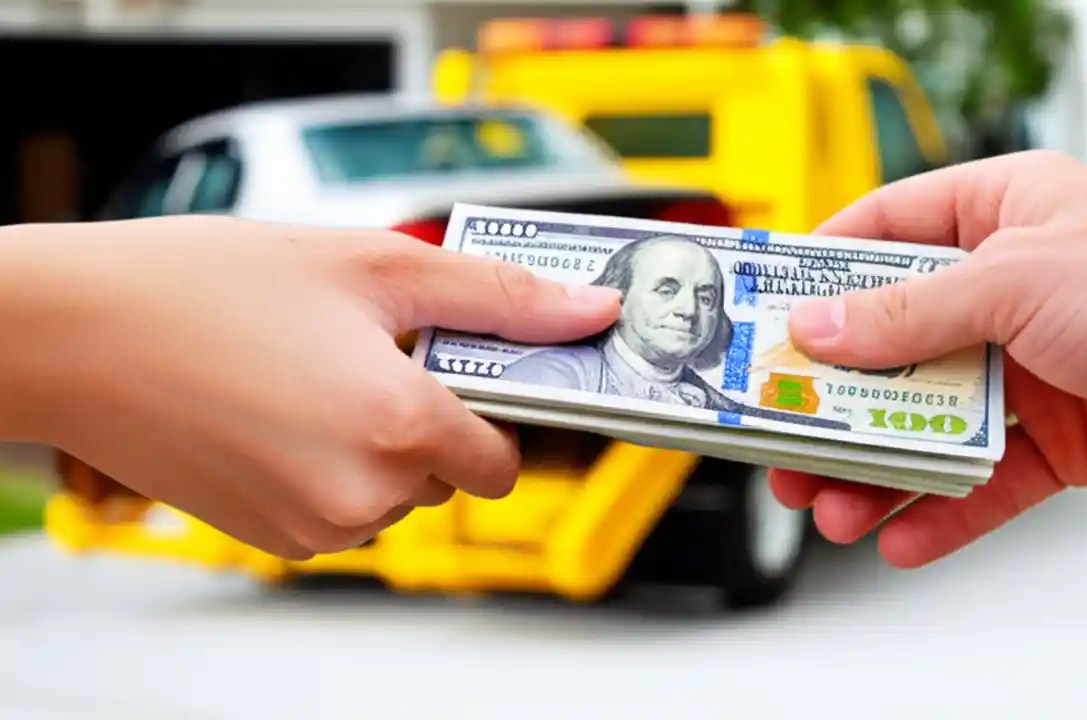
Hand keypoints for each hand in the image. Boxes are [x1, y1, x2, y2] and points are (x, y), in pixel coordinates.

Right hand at [0, 216, 620, 559]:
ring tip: (314, 373)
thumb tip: (590, 312)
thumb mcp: (378, 266)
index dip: (491, 408)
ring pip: (396, 491)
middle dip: (429, 416)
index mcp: (401, 426)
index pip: (503, 458)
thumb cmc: (209, 287)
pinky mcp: (274, 538)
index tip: (465, 370)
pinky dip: (331, 466)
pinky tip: (284, 409)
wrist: (80, 335)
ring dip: (378, 442)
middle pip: (449, 472)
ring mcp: (316, 525)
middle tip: (370, 350)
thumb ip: (501, 300)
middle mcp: (365, 492)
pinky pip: (342, 508)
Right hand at [772, 150, 1086, 567]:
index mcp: (996, 217)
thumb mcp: (1019, 282)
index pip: (882, 234)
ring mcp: (1026, 369)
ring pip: (925, 421)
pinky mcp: (1054, 440)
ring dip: (874, 467)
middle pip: (888, 344)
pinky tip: (901, 535)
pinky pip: (979, 480)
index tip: (763, 313)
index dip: (817, 274)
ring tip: (829, 504)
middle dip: (833, 397)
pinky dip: (940, 511)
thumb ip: (910, 311)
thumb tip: (818, 328)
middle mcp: (1003, 292)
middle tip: (783, 433)